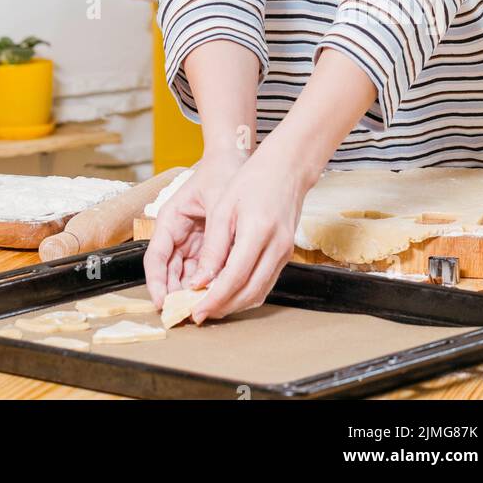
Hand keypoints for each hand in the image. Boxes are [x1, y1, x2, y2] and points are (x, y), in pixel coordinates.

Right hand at [144, 146, 248, 307]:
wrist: (235, 158)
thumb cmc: (221, 174)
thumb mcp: (217, 208)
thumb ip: (212, 244)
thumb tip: (207, 280)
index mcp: (169, 220)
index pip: (155, 257)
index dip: (155, 282)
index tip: (161, 303)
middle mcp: (176, 233)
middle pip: (168, 271)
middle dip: (173, 293)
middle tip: (185, 314)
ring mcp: (190, 241)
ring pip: (184, 274)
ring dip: (191, 291)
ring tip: (201, 309)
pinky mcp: (206, 246)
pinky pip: (202, 269)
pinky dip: (206, 283)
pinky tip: (214, 295)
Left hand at [189, 140, 308, 320]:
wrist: (287, 168)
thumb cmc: (252, 180)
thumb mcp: (224, 208)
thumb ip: (213, 246)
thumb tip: (200, 280)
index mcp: (258, 232)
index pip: (234, 278)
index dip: (214, 298)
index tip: (195, 311)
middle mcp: (276, 248)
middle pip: (249, 293)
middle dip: (223, 308)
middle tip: (198, 314)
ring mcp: (285, 253)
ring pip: (259, 293)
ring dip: (235, 304)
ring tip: (209, 306)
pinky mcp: (286, 255)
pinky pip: (266, 283)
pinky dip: (246, 293)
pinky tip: (229, 292)